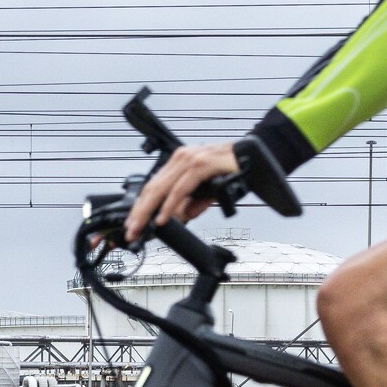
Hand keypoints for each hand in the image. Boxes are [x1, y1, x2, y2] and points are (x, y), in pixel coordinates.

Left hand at [125, 141, 240, 242]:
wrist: (256, 156)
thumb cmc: (233, 169)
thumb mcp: (208, 190)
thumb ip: (195, 202)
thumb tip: (184, 215)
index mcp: (179, 162)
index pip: (153, 185)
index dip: (141, 205)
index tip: (133, 223)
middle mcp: (181, 158)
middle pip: (152, 187)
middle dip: (139, 211)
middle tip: (131, 230)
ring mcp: (190, 160)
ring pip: (161, 188)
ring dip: (148, 211)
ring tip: (140, 227)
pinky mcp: (201, 165)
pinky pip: (180, 189)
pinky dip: (169, 206)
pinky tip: (163, 218)